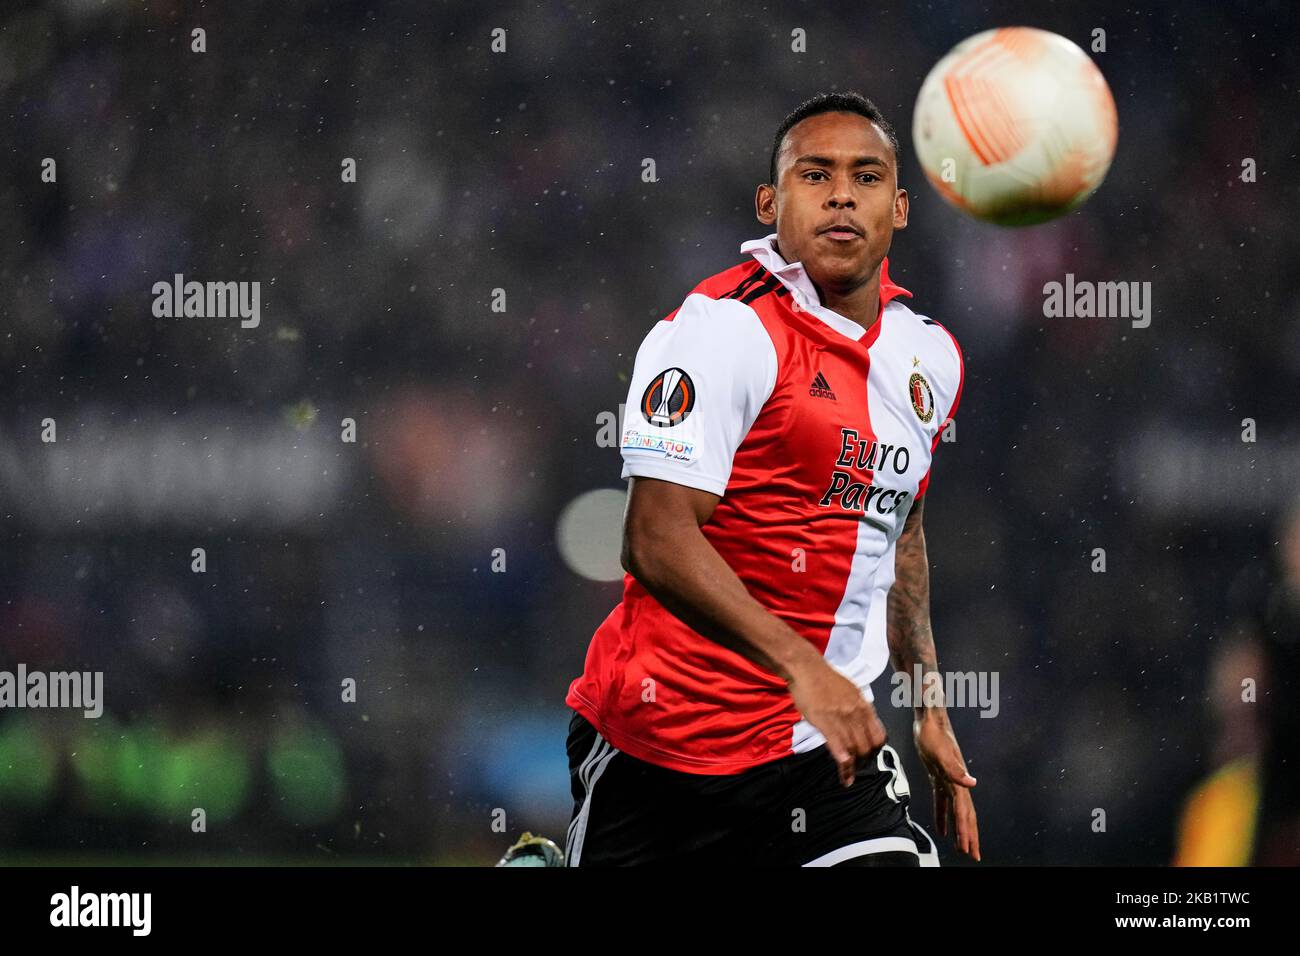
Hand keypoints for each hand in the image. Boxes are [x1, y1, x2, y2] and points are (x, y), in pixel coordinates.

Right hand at [788, 659, 887, 787]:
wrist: (806, 668)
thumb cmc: (825, 679)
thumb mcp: (850, 691)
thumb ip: (858, 709)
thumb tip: (863, 723)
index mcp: (864, 706)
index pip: (879, 736)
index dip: (875, 750)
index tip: (868, 757)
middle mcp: (856, 714)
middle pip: (867, 746)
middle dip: (864, 762)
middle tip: (856, 768)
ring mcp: (841, 718)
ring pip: (854, 750)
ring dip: (852, 767)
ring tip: (848, 777)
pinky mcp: (825, 722)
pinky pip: (838, 747)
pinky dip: (843, 762)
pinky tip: (843, 771)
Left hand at [914, 712, 979, 860]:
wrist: (929, 716)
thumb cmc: (932, 730)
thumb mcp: (940, 750)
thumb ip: (955, 767)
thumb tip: (973, 784)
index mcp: (958, 779)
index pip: (964, 810)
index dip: (966, 829)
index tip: (967, 846)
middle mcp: (957, 781)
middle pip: (966, 814)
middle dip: (970, 835)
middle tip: (974, 855)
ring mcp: (949, 779)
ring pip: (957, 811)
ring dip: (960, 830)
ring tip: (962, 848)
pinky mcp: (938, 776)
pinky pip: (942, 802)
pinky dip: (943, 817)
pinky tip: (942, 830)